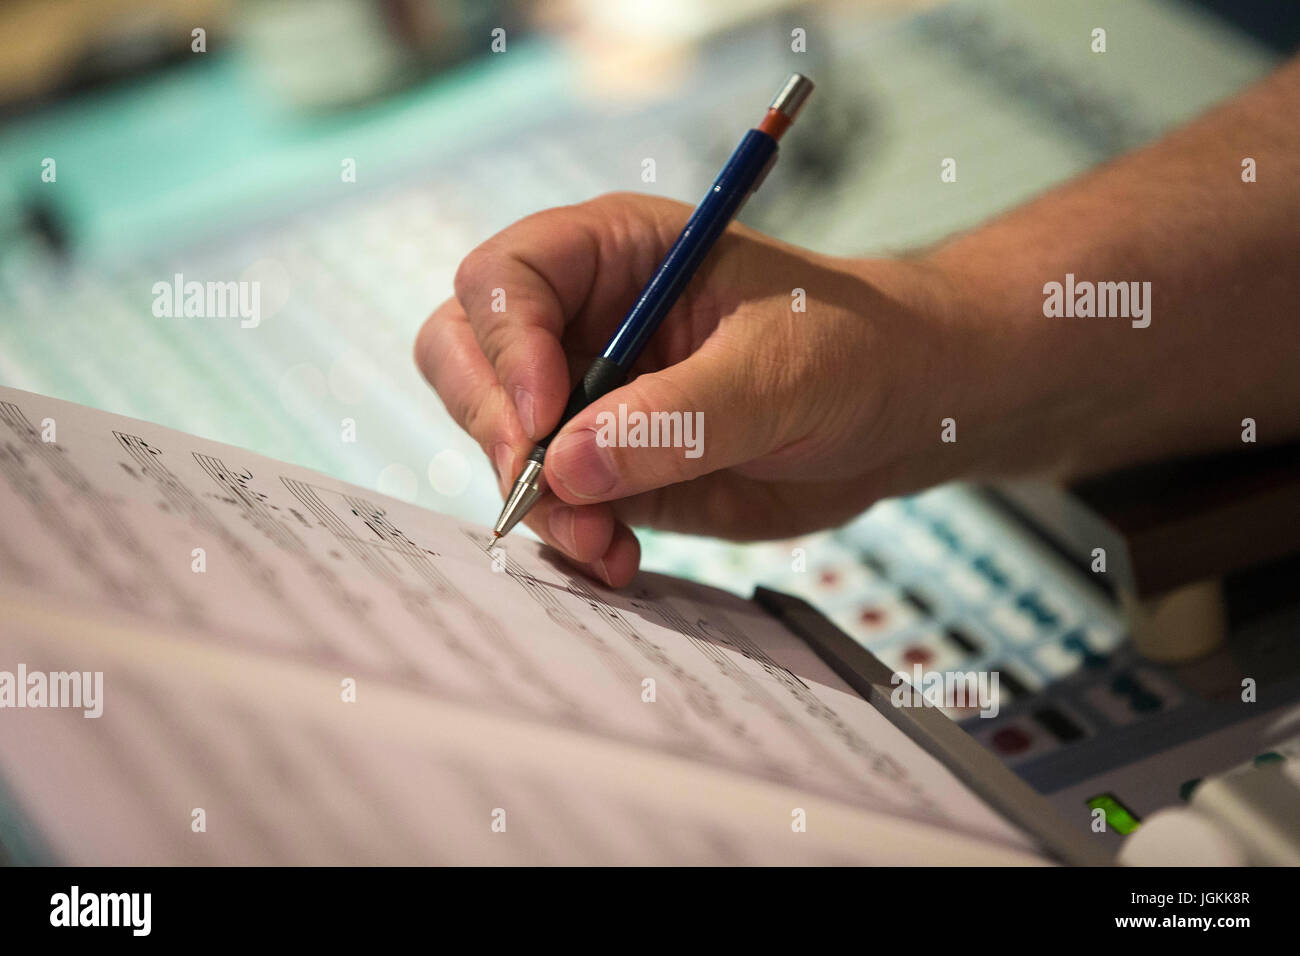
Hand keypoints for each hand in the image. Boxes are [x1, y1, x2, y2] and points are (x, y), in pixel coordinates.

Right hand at [416, 193, 961, 585]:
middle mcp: (583, 318)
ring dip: (540, 503)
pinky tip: (619, 559)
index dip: (505, 347)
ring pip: (503, 442)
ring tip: (603, 543)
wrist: (899, 412)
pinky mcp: (609, 464)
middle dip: (496, 428)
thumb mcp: (779, 371)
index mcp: (616, 253)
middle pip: (468, 356)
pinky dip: (572, 537)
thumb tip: (564, 466)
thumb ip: (676, 416)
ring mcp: (588, 396)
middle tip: (542, 491)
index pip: (504, 279)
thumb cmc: (855, 348)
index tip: (545, 418)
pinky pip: (554, 503)